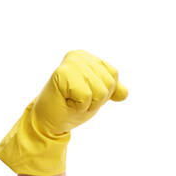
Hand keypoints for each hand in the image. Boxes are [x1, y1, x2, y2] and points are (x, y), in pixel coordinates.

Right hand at [0, 50, 127, 175]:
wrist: (50, 120)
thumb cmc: (71, 107)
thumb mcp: (96, 97)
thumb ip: (112, 90)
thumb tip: (125, 93)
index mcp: (88, 57)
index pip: (113, 76)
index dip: (104, 92)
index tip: (86, 94)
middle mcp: (79, 55)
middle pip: (108, 83)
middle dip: (96, 99)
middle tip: (78, 99)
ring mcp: (70, 63)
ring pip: (100, 91)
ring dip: (88, 104)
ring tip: (72, 100)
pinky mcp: (62, 74)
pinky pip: (86, 96)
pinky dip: (80, 106)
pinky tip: (67, 101)